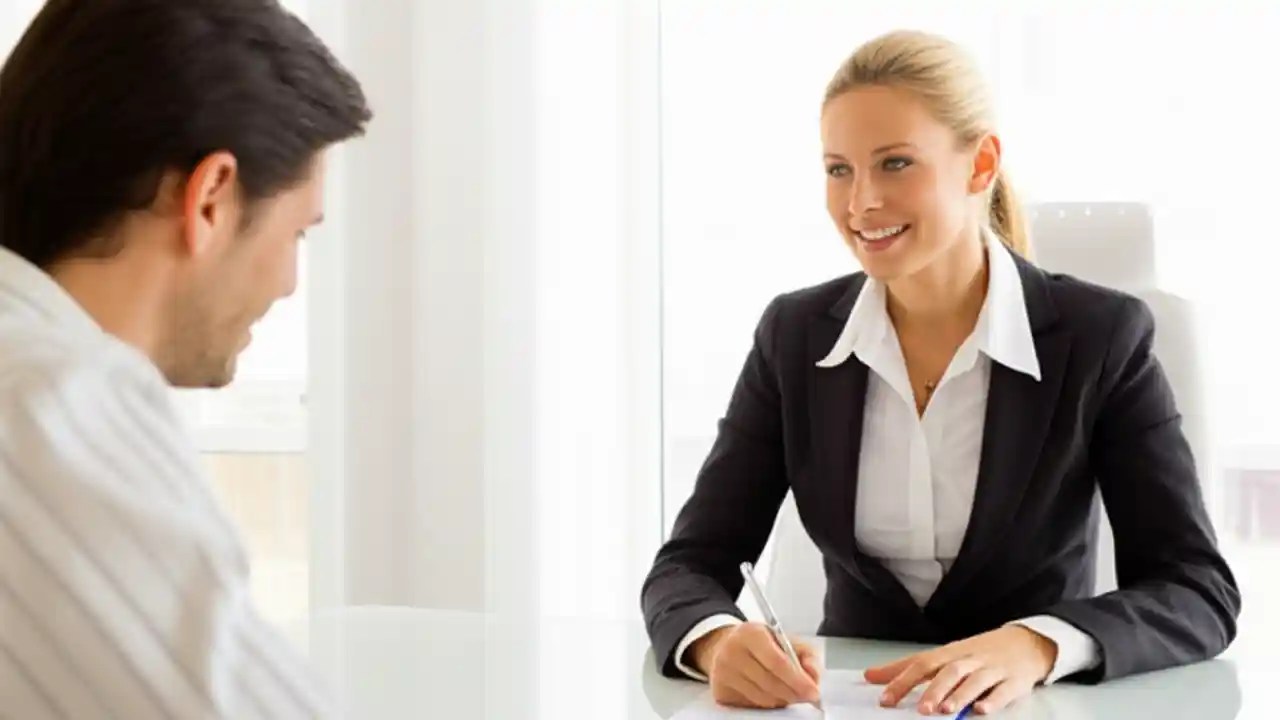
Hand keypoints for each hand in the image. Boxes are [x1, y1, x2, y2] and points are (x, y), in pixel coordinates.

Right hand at [689, 623, 822, 708]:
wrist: (726, 646)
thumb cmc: (760, 643)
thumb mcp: (785, 639)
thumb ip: (807, 655)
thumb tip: (813, 676)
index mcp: (751, 633)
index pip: (777, 662)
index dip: (798, 680)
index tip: (813, 691)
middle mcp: (732, 652)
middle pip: (770, 683)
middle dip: (793, 693)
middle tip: (806, 696)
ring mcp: (723, 673)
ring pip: (762, 698)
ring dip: (781, 699)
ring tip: (787, 691)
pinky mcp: (720, 691)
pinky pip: (751, 706)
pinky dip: (766, 703)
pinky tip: (768, 692)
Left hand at [864, 625, 1056, 715]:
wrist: (1026, 643)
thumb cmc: (978, 653)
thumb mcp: (943, 657)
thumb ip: (908, 668)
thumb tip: (871, 676)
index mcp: (950, 653)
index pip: (922, 664)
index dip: (902, 680)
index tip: (885, 699)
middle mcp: (970, 659)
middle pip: (949, 671)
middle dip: (933, 690)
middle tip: (920, 709)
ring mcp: (993, 670)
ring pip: (975, 680)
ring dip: (960, 695)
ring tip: (945, 710)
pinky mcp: (1014, 682)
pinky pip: (1004, 691)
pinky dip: (993, 700)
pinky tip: (982, 710)